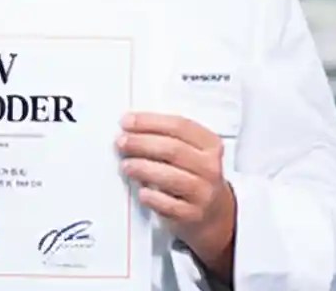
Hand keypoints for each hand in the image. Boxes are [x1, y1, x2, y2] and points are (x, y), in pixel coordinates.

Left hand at [116, 112, 235, 277]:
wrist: (213, 212)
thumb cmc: (194, 175)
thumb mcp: (191, 151)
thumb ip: (167, 136)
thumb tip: (132, 127)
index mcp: (210, 145)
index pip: (179, 126)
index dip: (150, 122)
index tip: (127, 121)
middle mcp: (209, 167)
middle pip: (172, 149)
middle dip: (141, 143)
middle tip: (122, 142)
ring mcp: (202, 192)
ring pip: (169, 176)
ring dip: (142, 168)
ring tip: (126, 165)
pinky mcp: (192, 215)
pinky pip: (168, 205)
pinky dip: (151, 196)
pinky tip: (142, 191)